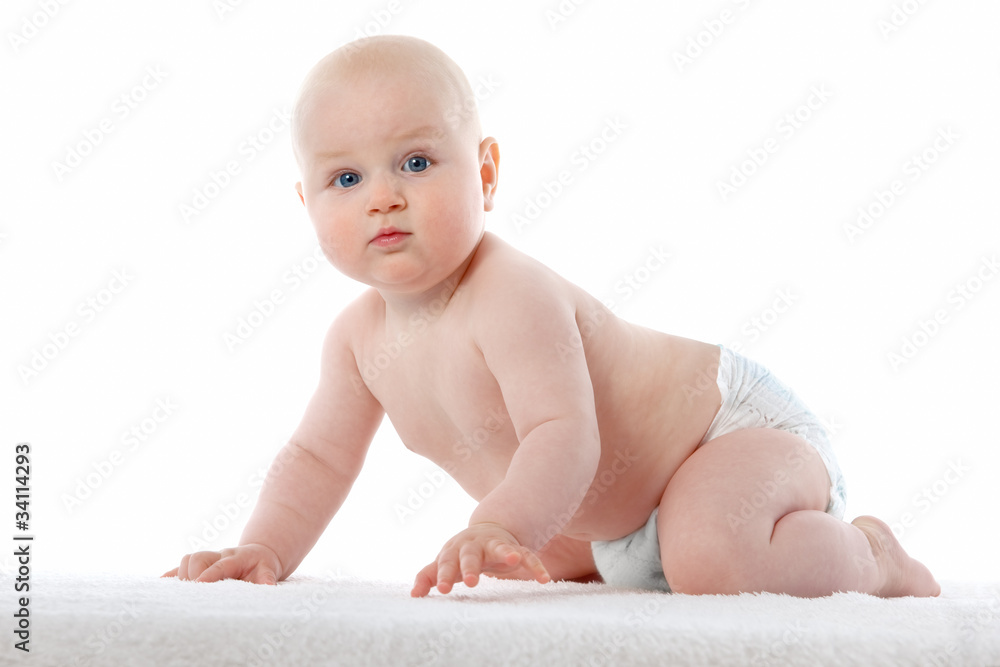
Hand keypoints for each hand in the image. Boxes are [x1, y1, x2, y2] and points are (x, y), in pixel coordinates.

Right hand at [160, 543, 282, 584]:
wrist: (258, 554)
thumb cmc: (262, 566)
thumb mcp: (269, 570)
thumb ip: (267, 578)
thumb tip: (269, 587)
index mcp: (236, 557)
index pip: (220, 564)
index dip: (209, 574)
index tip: (199, 584)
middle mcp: (218, 555)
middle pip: (198, 558)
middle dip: (192, 576)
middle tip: (194, 595)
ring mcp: (207, 558)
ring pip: (187, 560)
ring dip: (182, 576)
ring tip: (185, 595)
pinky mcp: (198, 565)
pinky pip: (179, 567)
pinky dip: (170, 577)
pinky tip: (161, 588)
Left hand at [411, 522, 550, 596]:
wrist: (489, 529)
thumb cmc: (461, 552)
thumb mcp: (445, 561)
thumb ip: (428, 576)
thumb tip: (413, 595)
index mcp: (455, 550)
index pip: (447, 562)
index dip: (445, 575)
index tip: (443, 589)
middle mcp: (475, 545)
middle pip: (471, 555)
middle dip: (471, 567)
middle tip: (471, 582)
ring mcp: (496, 545)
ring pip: (500, 548)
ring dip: (507, 553)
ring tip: (513, 560)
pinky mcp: (515, 549)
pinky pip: (527, 555)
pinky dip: (535, 565)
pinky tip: (544, 579)